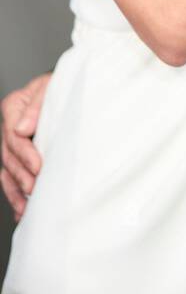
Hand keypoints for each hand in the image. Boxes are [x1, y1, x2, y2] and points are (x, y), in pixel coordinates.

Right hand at [1, 73, 50, 221]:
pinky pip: (11, 177)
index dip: (25, 154)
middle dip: (22, 175)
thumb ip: (36, 105)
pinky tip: (23, 209)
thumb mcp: (49, 85)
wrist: (69, 85)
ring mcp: (12, 142)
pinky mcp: (20, 155)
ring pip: (8, 170)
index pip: (14, 137)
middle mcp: (9, 127)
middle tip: (34, 188)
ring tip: (27, 206)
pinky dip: (16, 193)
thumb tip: (22, 128)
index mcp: (13, 107)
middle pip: (9, 157)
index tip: (38, 166)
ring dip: (17, 189)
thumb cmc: (60, 83)